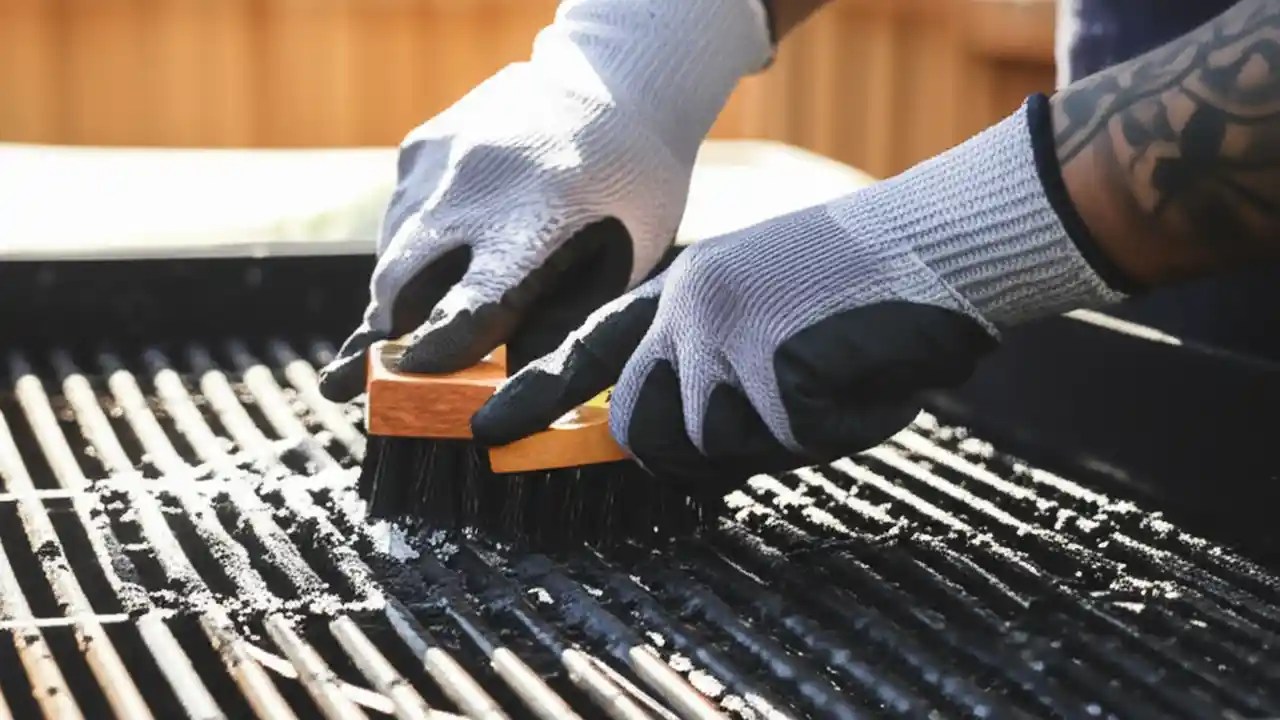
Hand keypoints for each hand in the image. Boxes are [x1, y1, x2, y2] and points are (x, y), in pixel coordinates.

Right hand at [318, 0, 771, 400]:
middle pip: (401, 285)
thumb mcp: (622, 259)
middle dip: (383, 336)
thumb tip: (503, 380)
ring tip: (407, 322)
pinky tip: (442, 253)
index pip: (469, 305)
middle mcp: (472, 187)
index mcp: (534, 221)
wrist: (614, 82)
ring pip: (392, 250)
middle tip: (364, 377)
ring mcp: (438, 160)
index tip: (406, 380)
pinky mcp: (420, 144)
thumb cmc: (630, 188)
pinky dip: (412, 245)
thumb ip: (563, 317)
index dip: (434, 352)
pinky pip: (400, 213)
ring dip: (396, 293)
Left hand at [472, 98, 1127, 483]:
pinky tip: (869, 377)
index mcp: (684, 289)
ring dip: (786, 437)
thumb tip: (677, 439)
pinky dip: (842, 428)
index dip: (537, 393)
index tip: (490, 427)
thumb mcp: (762, 301)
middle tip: (775, 421)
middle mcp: (690, 309)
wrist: (939, 240)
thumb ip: (707, 357)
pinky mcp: (773, 368)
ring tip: (838, 379)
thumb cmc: (864, 277)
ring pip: (722, 446)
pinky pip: (794, 444)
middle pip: (648, 430)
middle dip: (699, 454)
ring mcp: (728, 337)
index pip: (587, 346)